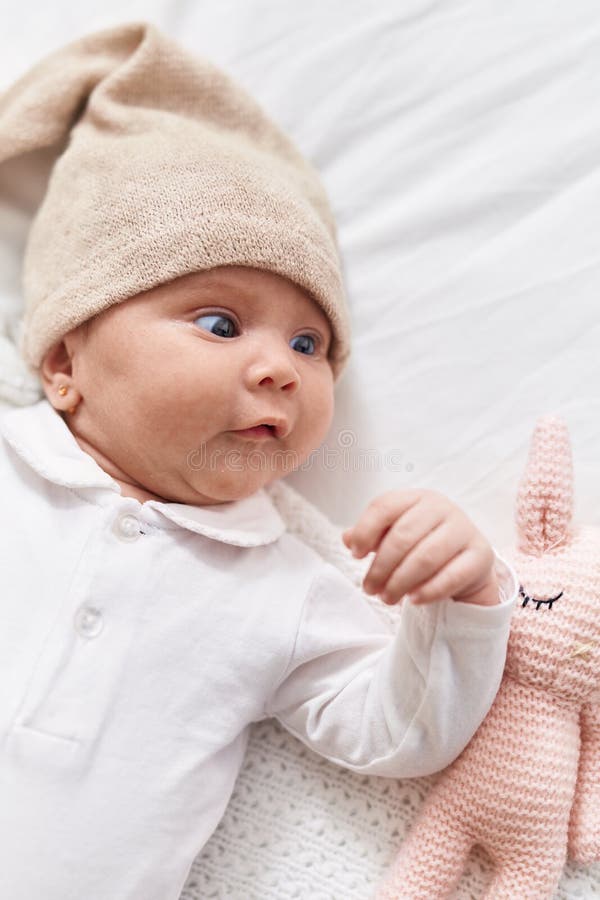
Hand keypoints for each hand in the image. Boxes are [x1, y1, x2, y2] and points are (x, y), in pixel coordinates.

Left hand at [341, 489, 498, 606]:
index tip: (355, 555)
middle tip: (369, 589)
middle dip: (381, 567)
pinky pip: (452, 575)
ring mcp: (464, 529)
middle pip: (403, 536)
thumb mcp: (394, 536)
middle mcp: (442, 507)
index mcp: (416, 497)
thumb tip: (347, 538)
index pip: (385, 505)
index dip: (365, 530)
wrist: (465, 562)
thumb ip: (369, 535)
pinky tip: (413, 600)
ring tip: (387, 598)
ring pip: (426, 557)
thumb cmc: (421, 544)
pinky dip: (429, 590)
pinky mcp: (480, 555)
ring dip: (400, 582)